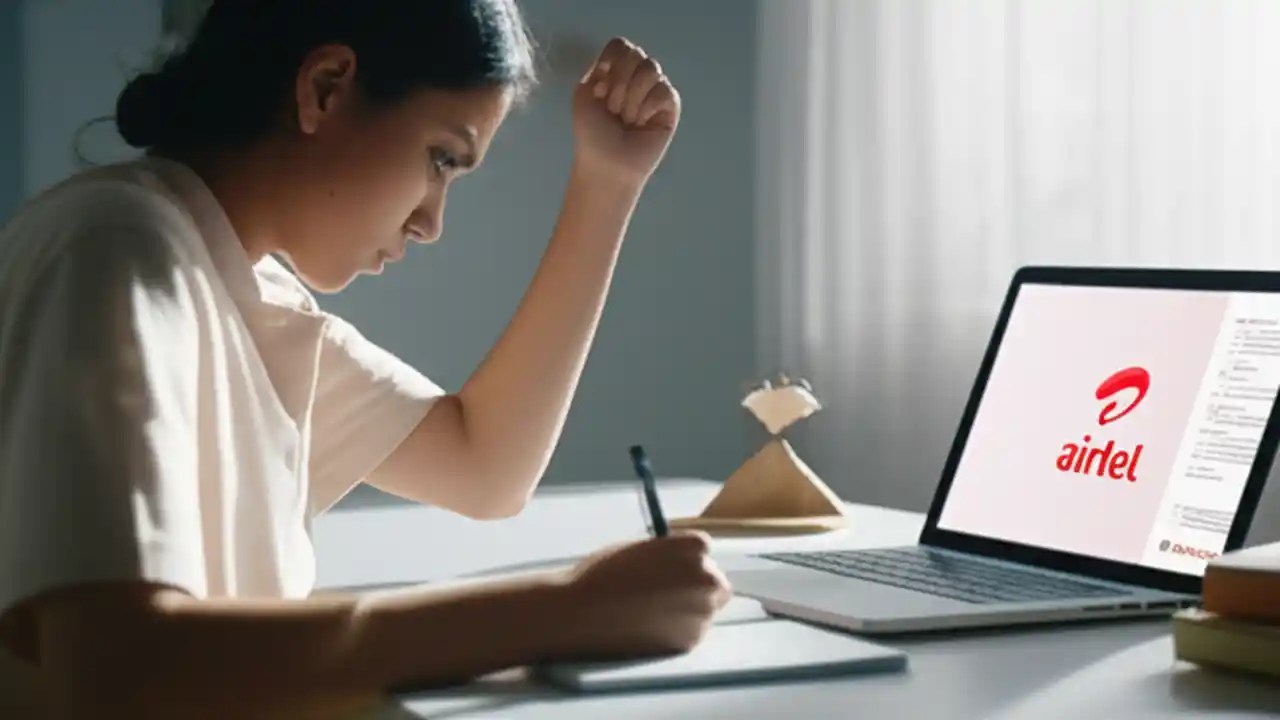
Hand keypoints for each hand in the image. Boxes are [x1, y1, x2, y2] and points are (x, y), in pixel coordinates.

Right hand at [553, 532, 731, 658]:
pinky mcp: (691, 639)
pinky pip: (693, 630)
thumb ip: (669, 554)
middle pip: (713, 580)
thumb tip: (678, 564)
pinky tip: (651, 626)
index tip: (669, 566)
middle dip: (695, 584)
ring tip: (653, 611)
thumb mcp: (642, 548)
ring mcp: (702, 610)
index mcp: (694, 546)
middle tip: (667, 592)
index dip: (684, 558)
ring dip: (688, 608)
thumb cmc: (604, 573)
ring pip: (705, 608)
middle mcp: (707, 576)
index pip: (702, 548)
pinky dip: (679, 629)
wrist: (584, 611)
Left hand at [573, 37, 681, 186]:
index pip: (622, 45)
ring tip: (627, 120)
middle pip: (636, 54)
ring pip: (651, 69)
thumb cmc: (592, 135)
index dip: (611, 60)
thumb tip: (619, 62)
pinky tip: (642, 124)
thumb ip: (600, 69)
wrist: (606, 164)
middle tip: (612, 110)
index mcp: (615, 72)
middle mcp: (636, 78)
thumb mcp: (584, 95)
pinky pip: (664, 90)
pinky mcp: (671, 107)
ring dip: (632, 97)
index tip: (600, 86)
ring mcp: (655, 91)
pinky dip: (648, 106)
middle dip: (619, 82)